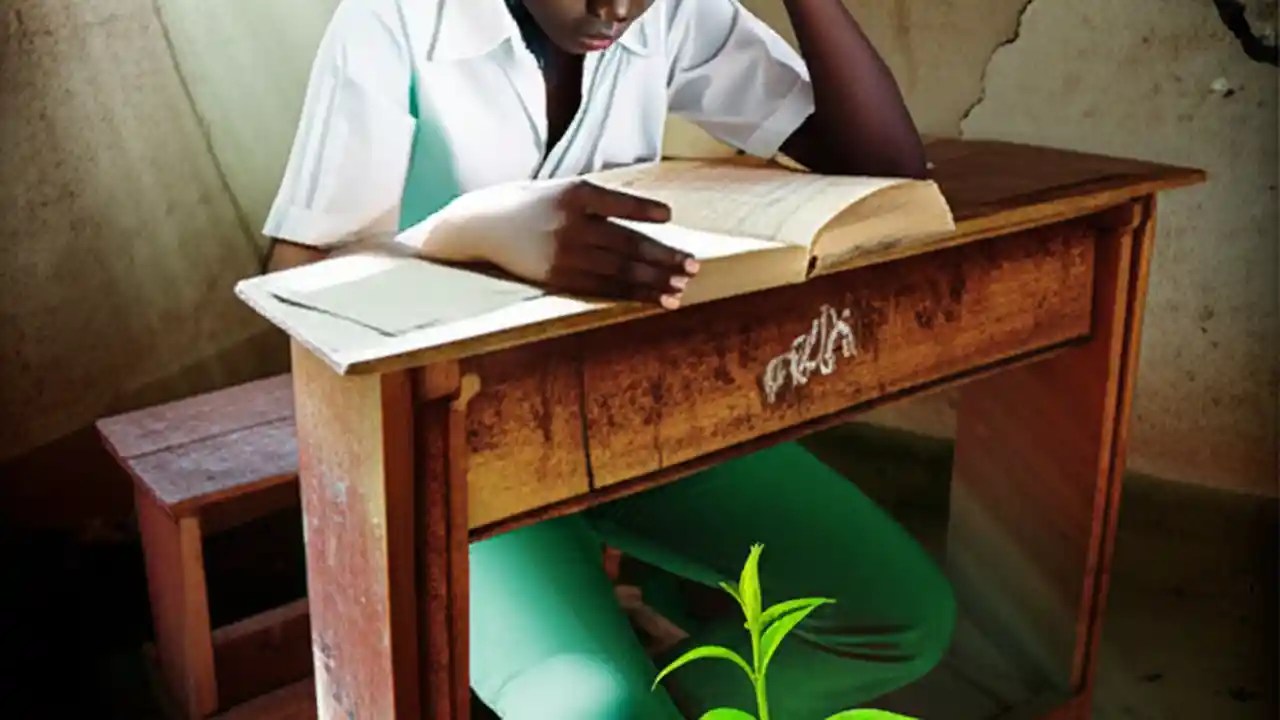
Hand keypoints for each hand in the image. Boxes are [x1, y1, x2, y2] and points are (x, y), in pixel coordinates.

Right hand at [404, 178, 699, 308]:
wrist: (479, 225)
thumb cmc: (527, 203)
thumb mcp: (560, 189)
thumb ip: (596, 202)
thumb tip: (646, 219)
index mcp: (575, 192)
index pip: (619, 204)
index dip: (646, 211)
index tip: (671, 218)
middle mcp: (572, 223)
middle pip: (628, 243)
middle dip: (665, 257)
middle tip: (694, 266)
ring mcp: (565, 253)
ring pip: (621, 269)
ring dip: (656, 280)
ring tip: (683, 287)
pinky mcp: (558, 276)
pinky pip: (604, 286)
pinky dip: (634, 293)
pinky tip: (657, 298)